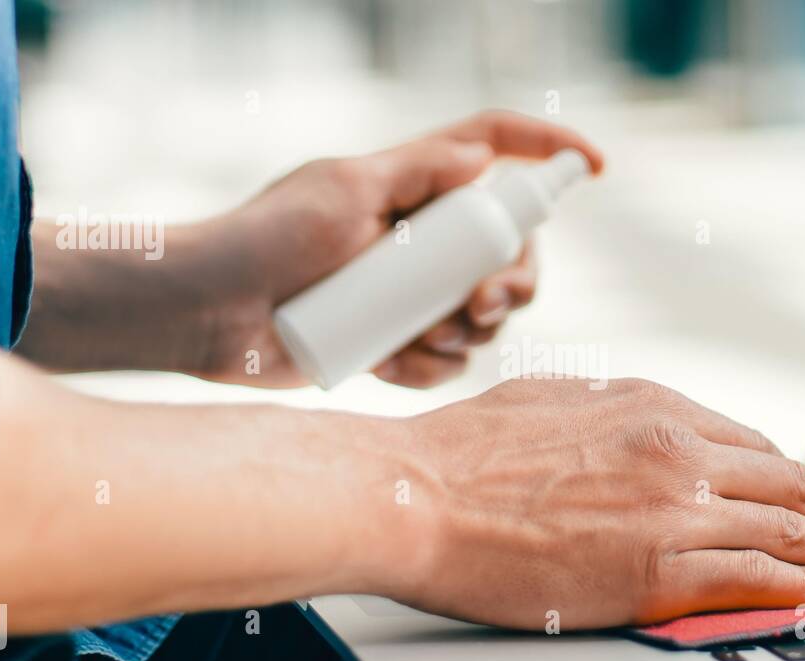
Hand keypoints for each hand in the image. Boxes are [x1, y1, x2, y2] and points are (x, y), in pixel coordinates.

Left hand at [197, 110, 604, 387]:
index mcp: (415, 185)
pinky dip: (428, 369)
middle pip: (510, 249)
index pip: (497, 148)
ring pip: (485, 316)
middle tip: (481, 303)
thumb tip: (485, 155)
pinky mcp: (396, 341)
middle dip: (514, 280)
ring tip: (412, 338)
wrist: (211, 315)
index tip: (594, 169)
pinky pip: (447, 362)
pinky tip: (387, 366)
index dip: (550, 150)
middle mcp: (424, 236)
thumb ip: (416, 170)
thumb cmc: (265, 239)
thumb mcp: (341, 190)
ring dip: (463, 334)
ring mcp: (412, 292)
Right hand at [386, 378, 804, 628]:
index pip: (750, 444)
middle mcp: (677, 448)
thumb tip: (635, 425)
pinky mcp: (659, 567)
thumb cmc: (463, 453)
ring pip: (788, 530)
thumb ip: (610, 415)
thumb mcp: (552, 402)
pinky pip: (758, 577)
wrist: (416, 493)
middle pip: (786, 482)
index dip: (792, 477)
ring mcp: (674, 506)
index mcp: (650, 406)